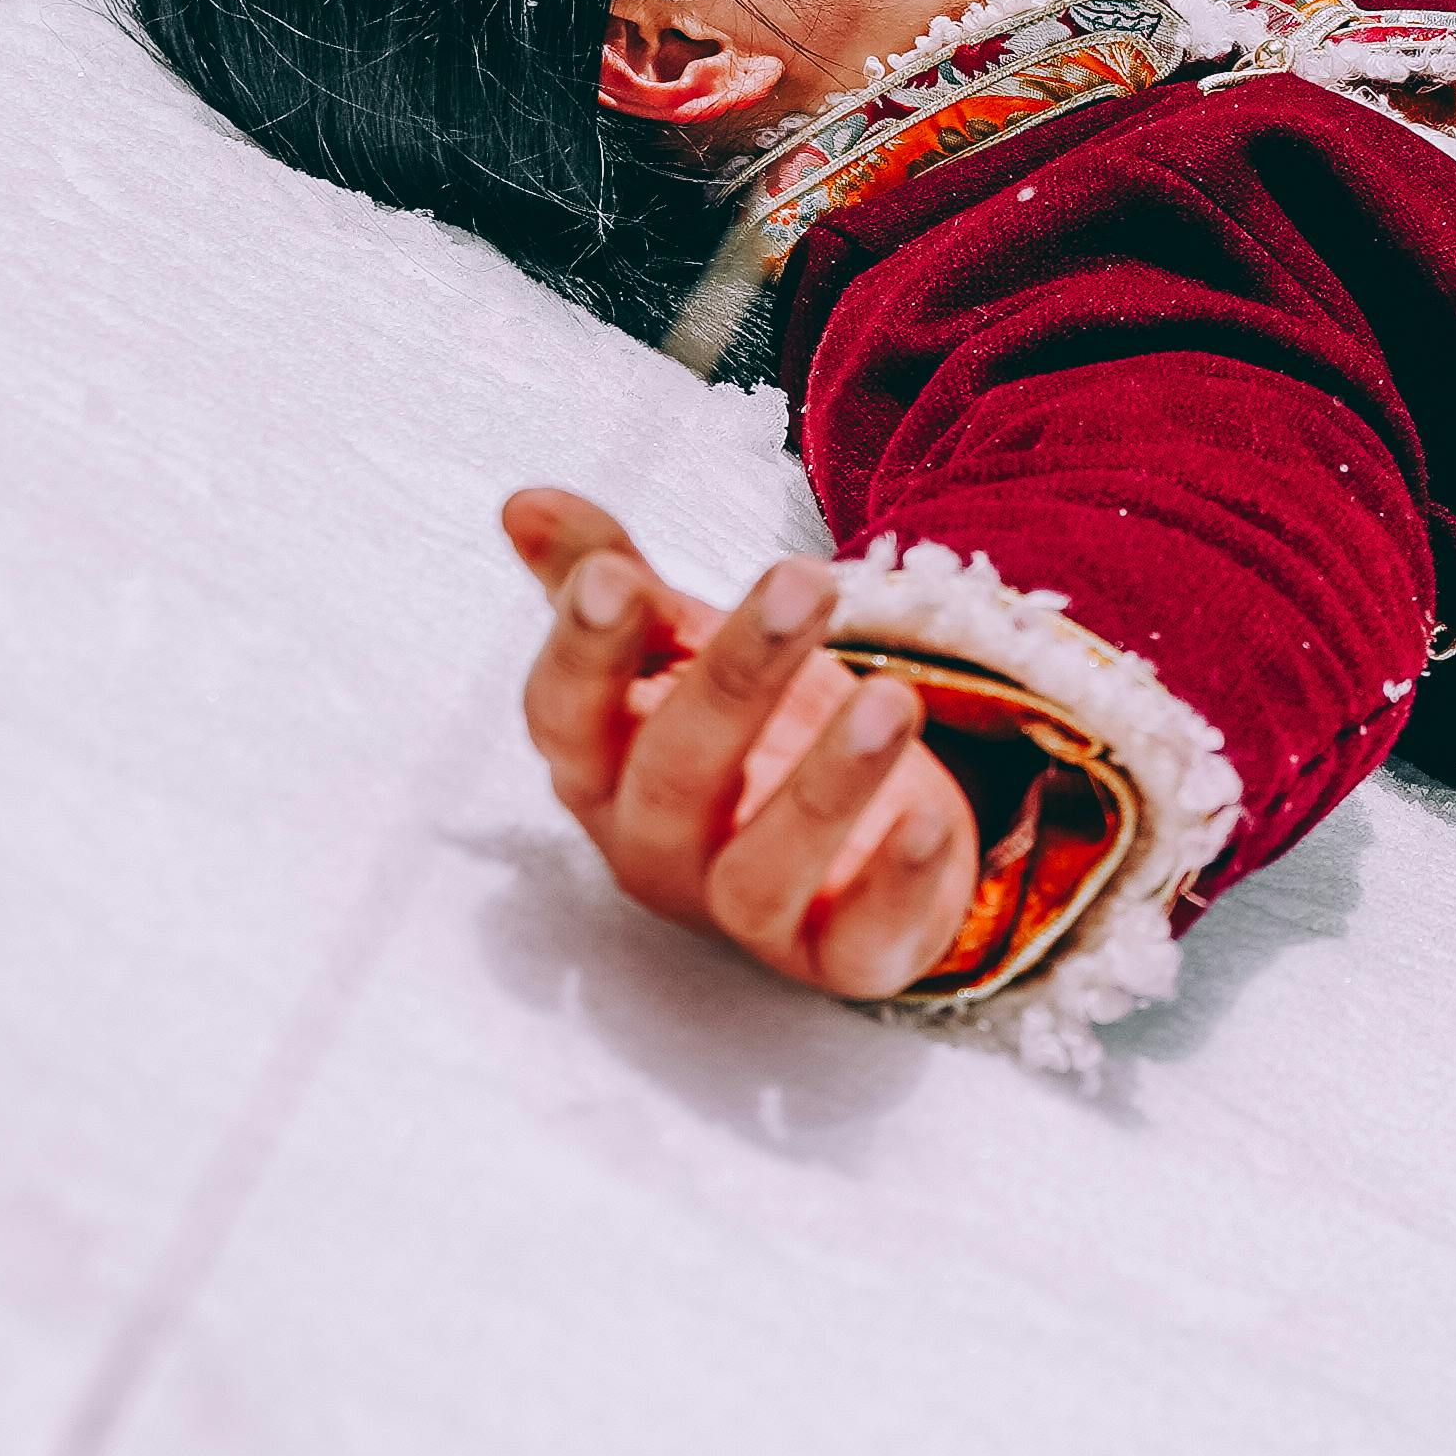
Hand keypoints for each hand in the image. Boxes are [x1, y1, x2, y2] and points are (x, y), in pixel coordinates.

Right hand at [501, 488, 984, 997]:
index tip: (618, 576)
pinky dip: (898, 881)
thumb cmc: (742, 739)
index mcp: (604, 771)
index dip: (586, 652)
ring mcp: (744, 914)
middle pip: (677, 773)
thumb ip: (609, 578)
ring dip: (829, 782)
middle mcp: (657, 851)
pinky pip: (861, 935)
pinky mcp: (839, 956)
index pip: (567, 716)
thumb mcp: (678, 653)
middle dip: (738, 675)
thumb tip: (523, 500)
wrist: (842, 855)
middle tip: (805, 579)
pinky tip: (932, 818)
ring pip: (764, 867)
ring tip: (894, 695)